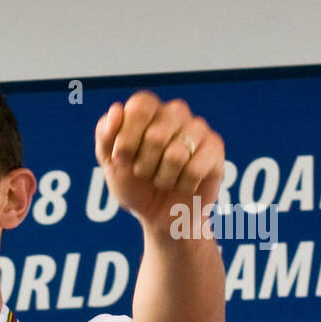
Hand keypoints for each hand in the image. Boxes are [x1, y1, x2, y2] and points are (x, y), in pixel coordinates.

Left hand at [94, 92, 224, 234]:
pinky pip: (194, 169)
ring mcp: (198, 128)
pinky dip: (182, 185)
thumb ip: (105, 137)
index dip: (127, 136)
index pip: (140, 105)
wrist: (160, 216)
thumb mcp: (110, 165)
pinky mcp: (215, 148)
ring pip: (175, 155)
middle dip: (142, 165)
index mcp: (148, 109)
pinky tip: (183, 184)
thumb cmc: (135, 185)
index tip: (121, 158)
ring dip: (162, 178)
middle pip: (155, 134)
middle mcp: (175, 112)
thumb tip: (116, 110)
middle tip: (143, 173)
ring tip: (163, 179)